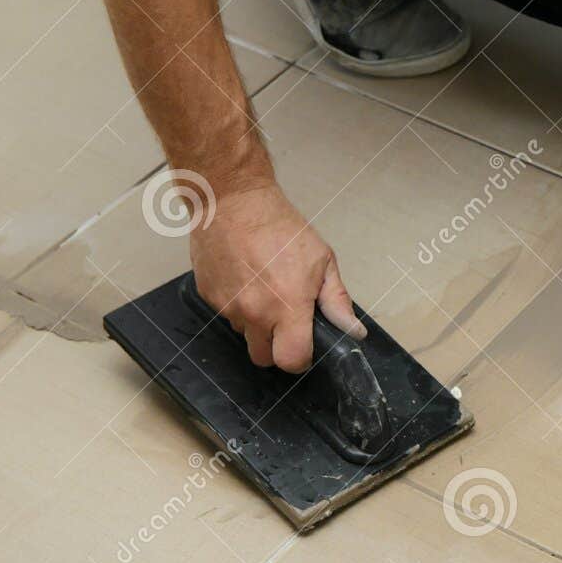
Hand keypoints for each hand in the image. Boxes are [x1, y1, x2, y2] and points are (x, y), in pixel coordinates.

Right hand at [189, 183, 365, 372]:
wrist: (232, 201)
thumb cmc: (281, 227)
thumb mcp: (322, 260)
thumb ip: (336, 301)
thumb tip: (354, 332)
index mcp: (287, 307)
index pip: (291, 361)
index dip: (300, 360)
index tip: (304, 347)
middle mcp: (254, 313)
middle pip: (263, 358)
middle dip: (275, 348)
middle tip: (285, 323)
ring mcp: (227, 306)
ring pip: (244, 334)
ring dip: (255, 324)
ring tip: (264, 290)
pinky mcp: (207, 296)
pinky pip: (226, 314)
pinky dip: (237, 305)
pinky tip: (245, 278)